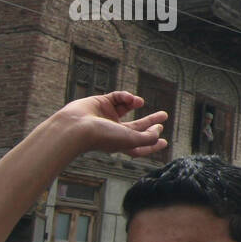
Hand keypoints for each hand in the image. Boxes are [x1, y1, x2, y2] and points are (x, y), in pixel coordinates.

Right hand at [51, 91, 166, 157]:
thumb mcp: (132, 141)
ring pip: (126, 108)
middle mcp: (114, 131)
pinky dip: (125, 96)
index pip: (140, 145)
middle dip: (150, 121)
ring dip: (135, 102)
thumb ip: (149, 138)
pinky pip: (117, 97)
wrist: (76, 127)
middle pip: (136, 126)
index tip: (164, 141)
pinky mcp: (100, 102)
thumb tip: (158, 131)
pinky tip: (130, 98)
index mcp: (121, 143)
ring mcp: (106, 116)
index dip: (152, 144)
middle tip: (163, 115)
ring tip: (140, 102)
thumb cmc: (103, 137)